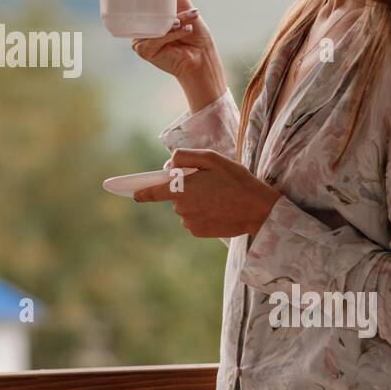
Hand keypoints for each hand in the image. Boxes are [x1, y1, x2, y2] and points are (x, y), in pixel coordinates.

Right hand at [131, 0, 226, 111]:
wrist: (201, 57)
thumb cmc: (195, 35)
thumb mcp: (186, 9)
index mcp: (150, 19)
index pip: (143, 4)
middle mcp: (143, 29)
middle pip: (147, 13)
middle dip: (164, 11)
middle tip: (180, 12)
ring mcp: (141, 40)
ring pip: (152, 25)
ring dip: (172, 23)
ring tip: (186, 24)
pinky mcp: (144, 51)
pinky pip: (155, 38)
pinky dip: (171, 34)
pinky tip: (185, 30)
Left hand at [133, 148, 281, 238]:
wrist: (258, 209)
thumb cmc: (236, 180)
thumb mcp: (211, 159)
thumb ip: (185, 157)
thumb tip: (169, 167)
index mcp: (181, 189)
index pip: (153, 191)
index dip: (141, 191)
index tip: (132, 194)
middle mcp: (182, 208)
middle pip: (176, 196)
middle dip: (187, 189)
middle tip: (211, 184)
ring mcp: (190, 222)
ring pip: (185, 208)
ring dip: (196, 201)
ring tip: (219, 197)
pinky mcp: (199, 232)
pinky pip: (194, 219)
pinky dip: (203, 213)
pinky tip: (219, 209)